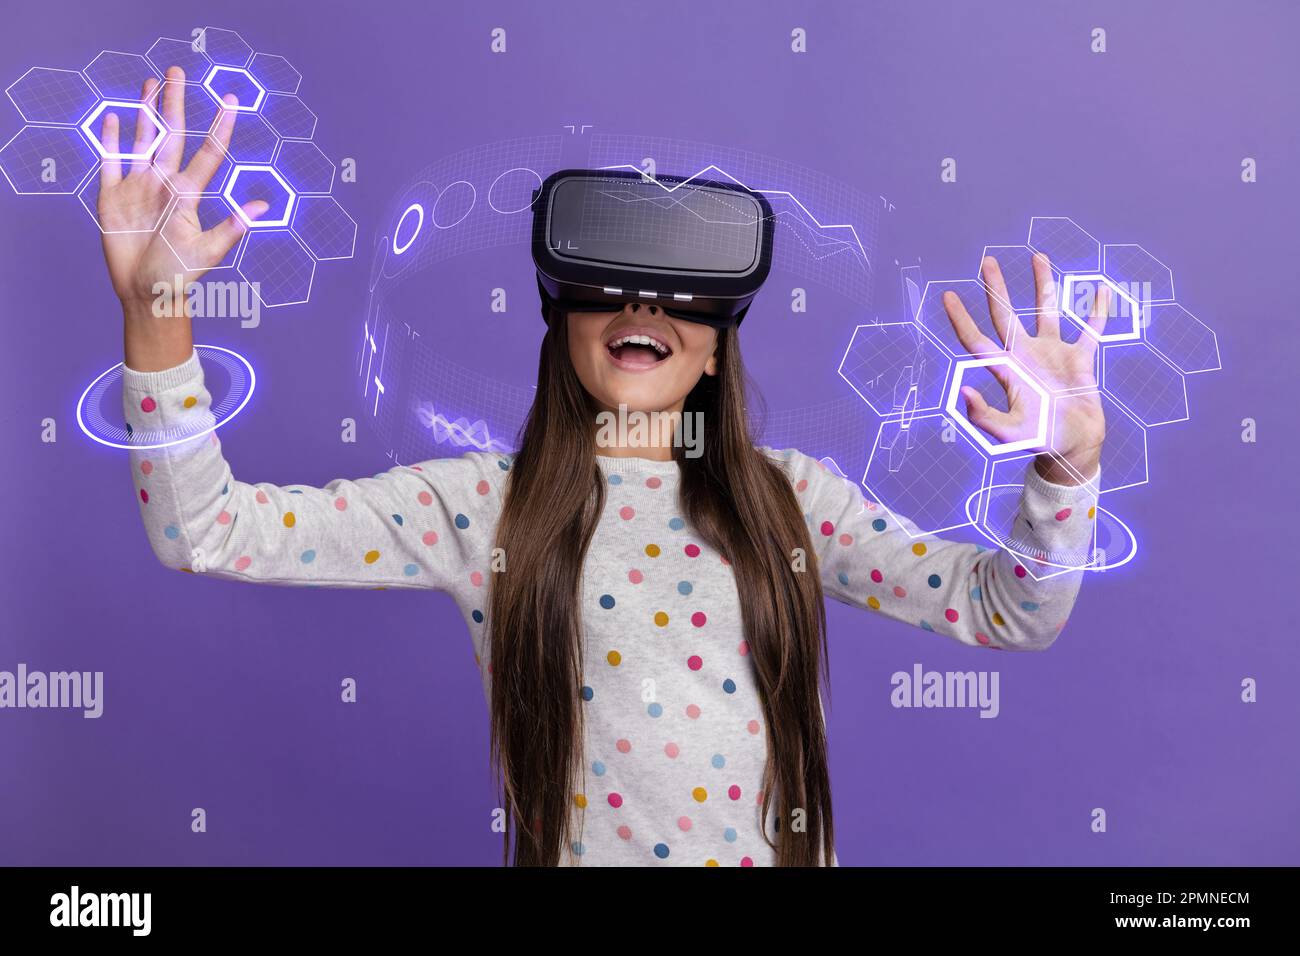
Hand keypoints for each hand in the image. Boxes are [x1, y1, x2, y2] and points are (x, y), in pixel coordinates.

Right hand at [98, 67, 266, 368]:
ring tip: (150, 83)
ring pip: (142, 140)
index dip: (220, 126)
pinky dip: (111, 139)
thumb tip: (263, 207)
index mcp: (188, 193)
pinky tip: (114, 117)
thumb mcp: (208, 252)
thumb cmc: (180, 276)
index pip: (208, 152)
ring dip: (145, 111)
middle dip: (174, 103)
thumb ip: (232, 228)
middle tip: (177, 70)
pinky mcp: (112, 197)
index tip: (232, 100)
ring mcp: (138, 187)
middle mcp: (164, 184)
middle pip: (171, 134)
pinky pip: (110, 161)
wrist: (145, 294)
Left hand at [941, 253, 1107, 485]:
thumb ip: (985, 416)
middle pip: (1006, 314)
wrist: (1075, 446)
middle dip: (996, 288)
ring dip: (1043, 284)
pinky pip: (1090, 328)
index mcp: (1006, 369)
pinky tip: (1100, 288)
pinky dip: (1096, 310)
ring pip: (1046, 310)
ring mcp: (1053, 353)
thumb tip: (963, 391)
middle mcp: (1026, 355)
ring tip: (1038, 256)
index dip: (961, 319)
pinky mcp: (1080, 358)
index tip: (948, 296)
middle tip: (986, 261)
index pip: (976, 340)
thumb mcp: (1010, 432)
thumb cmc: (1041, 441)